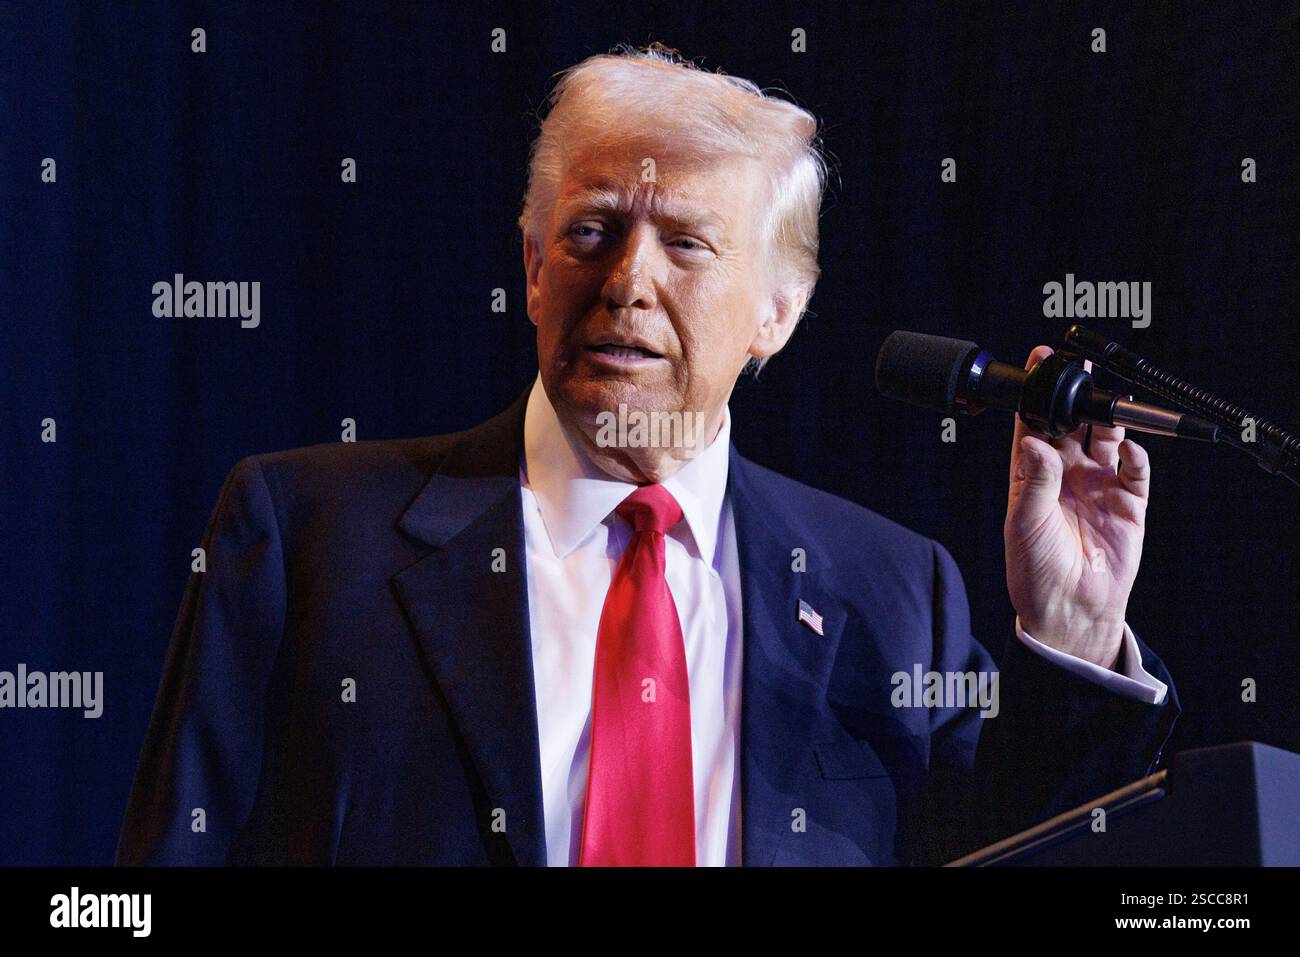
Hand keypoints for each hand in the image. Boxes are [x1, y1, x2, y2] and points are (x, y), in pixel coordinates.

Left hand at [1004, 346, 1150, 669]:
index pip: (1033, 423)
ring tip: (1108, 402)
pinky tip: (1130, 450)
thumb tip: (1033, 440)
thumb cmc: (1034, 570)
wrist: (1069, 610)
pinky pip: (1135, 471)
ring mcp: (1098, 485)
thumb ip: (1035, 479)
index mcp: (1032, 474)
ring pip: (1106, 439)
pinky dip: (1136, 457)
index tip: (1038, 363)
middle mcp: (1065, 474)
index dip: (1036, 393)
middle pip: (1072, 423)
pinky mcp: (1128, 504)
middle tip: (1079, 367)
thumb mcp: (1025, 521)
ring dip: (1108, 418)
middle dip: (1076, 394)